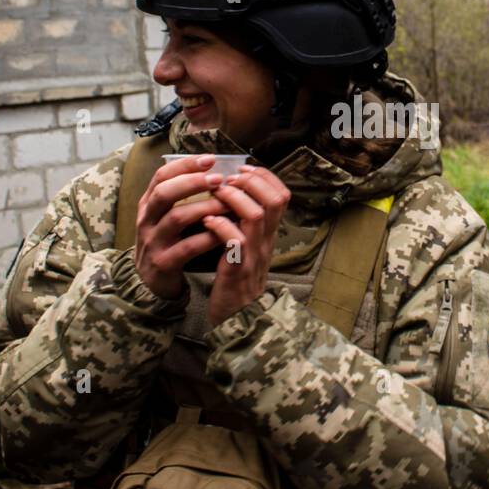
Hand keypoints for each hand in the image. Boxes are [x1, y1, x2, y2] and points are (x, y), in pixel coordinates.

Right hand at [133, 154, 230, 299]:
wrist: (150, 283)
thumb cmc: (167, 242)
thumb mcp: (167, 216)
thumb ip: (183, 196)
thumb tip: (214, 170)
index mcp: (148, 204)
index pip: (161, 176)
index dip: (185, 165)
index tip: (211, 158)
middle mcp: (146, 219)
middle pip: (164, 193)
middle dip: (193, 182)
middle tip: (219, 178)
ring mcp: (153, 242)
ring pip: (176, 218)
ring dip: (204, 208)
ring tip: (226, 203)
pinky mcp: (163, 263)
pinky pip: (187, 247)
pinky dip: (207, 237)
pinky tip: (224, 232)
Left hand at [199, 165, 290, 326]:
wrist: (237, 319)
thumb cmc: (236, 279)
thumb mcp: (247, 247)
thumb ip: (245, 224)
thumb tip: (233, 193)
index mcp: (268, 234)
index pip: (281, 195)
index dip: (264, 176)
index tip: (242, 169)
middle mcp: (266, 241)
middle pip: (274, 199)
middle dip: (251, 181)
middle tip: (228, 178)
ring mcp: (254, 255)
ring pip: (255, 215)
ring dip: (233, 198)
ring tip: (215, 194)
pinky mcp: (237, 270)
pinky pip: (234, 241)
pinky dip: (220, 225)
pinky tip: (206, 221)